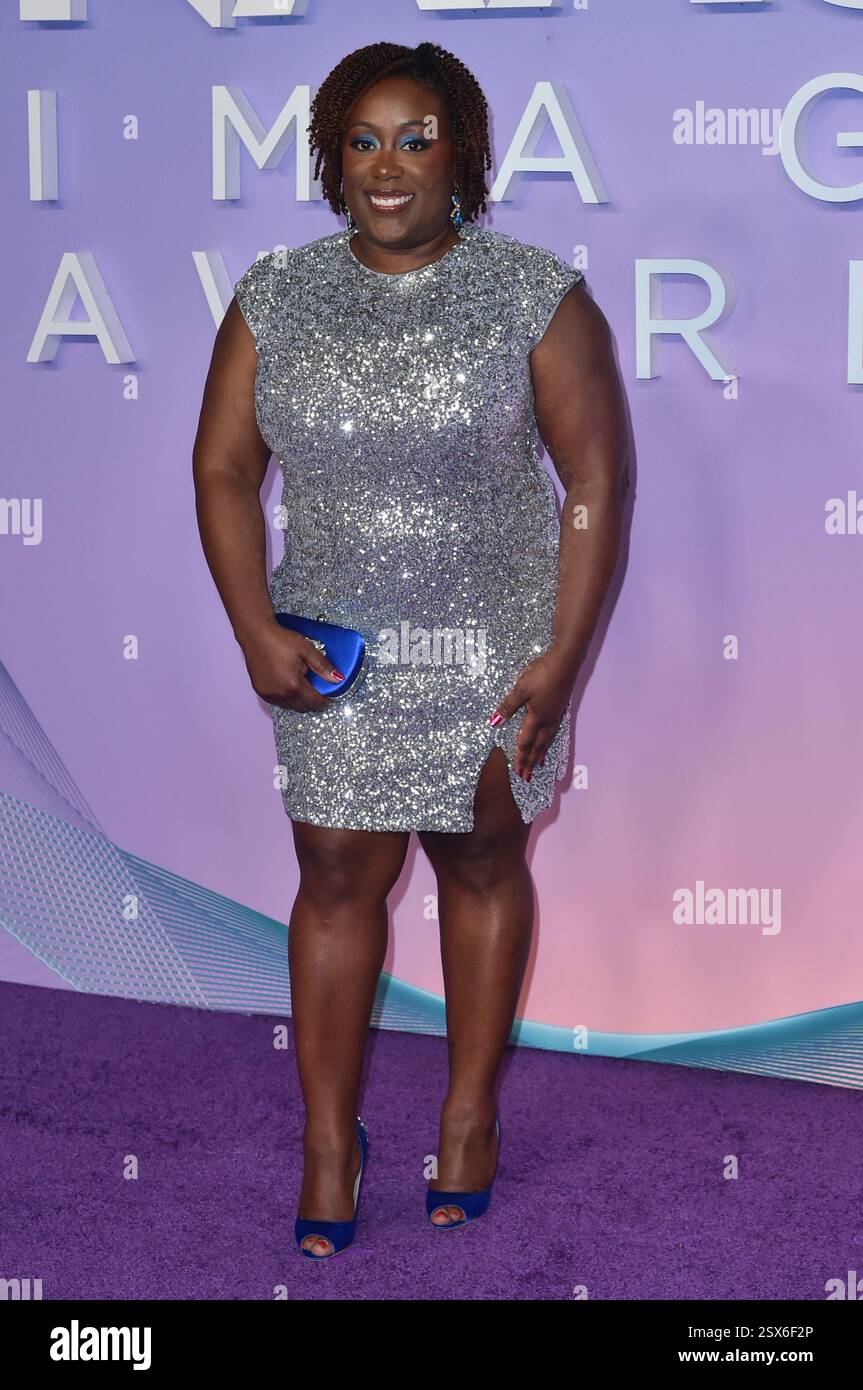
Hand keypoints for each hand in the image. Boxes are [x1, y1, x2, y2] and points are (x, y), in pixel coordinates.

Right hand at [240, 623, 344, 711]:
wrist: (256, 634)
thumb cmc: (279, 639)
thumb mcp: (306, 649)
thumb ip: (323, 666)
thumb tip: (337, 678)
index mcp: (293, 685)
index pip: (315, 702)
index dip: (325, 701)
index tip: (330, 697)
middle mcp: (280, 693)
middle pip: (303, 707)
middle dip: (313, 702)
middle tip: (318, 691)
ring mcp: (269, 694)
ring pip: (290, 706)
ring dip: (300, 701)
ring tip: (304, 687)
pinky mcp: (261, 691)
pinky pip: (278, 702)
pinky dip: (287, 698)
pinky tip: (289, 686)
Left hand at [488, 653, 576, 779]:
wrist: (565, 663)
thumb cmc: (541, 675)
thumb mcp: (520, 689)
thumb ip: (508, 706)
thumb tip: (494, 722)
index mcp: (536, 718)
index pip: (525, 742)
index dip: (520, 757)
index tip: (518, 771)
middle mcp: (547, 721)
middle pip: (538, 746)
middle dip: (531, 761)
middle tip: (527, 776)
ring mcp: (555, 715)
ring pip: (547, 740)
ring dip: (541, 753)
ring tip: (539, 764)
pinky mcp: (560, 708)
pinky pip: (554, 732)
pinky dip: (549, 741)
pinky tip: (549, 739)